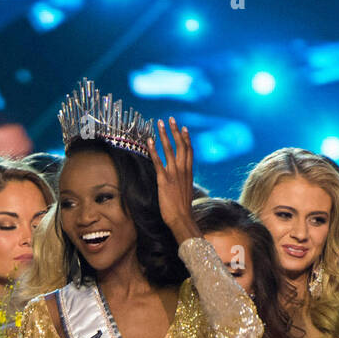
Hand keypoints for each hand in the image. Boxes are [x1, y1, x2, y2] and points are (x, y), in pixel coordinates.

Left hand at [147, 116, 199, 243]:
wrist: (182, 218)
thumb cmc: (183, 208)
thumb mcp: (187, 191)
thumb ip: (184, 181)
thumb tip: (181, 179)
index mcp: (189, 172)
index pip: (189, 151)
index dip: (186, 138)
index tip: (183, 128)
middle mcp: (183, 170)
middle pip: (180, 145)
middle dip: (175, 131)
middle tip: (170, 119)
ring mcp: (174, 174)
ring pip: (169, 149)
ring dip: (164, 135)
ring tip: (159, 124)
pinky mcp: (164, 180)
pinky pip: (158, 161)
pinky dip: (153, 150)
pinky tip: (149, 140)